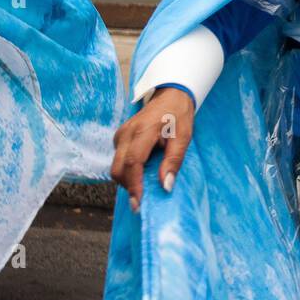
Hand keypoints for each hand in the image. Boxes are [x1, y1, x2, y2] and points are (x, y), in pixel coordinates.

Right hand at [110, 87, 194, 211]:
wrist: (170, 96)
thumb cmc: (179, 115)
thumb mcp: (183, 137)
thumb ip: (174, 161)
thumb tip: (166, 186)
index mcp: (143, 131)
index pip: (132, 162)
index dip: (134, 185)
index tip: (138, 204)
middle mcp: (126, 133)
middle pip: (118, 169)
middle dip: (128, 187)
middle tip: (142, 200)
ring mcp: (120, 135)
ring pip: (116, 167)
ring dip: (128, 179)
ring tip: (145, 183)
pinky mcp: (120, 138)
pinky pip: (118, 160)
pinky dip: (128, 170)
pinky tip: (143, 170)